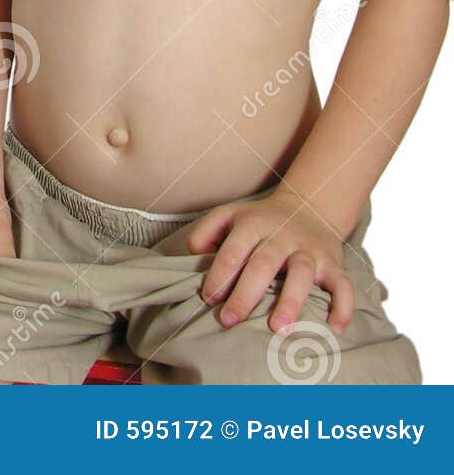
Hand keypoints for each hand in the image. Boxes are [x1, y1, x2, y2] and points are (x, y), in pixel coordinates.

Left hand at [184, 190, 352, 332]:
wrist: (308, 207)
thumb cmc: (260, 221)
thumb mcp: (229, 215)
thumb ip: (206, 231)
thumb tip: (191, 255)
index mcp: (254, 224)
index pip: (233, 250)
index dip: (219, 275)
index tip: (209, 299)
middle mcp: (282, 236)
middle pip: (264, 263)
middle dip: (246, 293)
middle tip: (230, 320)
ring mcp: (310, 250)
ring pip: (302, 272)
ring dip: (291, 300)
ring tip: (278, 328)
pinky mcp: (334, 264)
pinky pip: (343, 285)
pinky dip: (342, 306)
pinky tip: (334, 329)